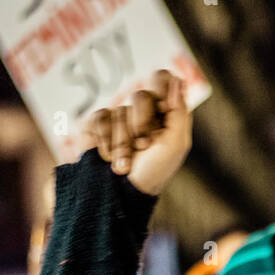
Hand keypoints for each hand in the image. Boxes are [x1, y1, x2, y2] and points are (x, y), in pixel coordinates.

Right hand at [86, 70, 192, 195]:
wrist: (120, 194)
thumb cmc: (153, 172)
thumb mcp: (175, 144)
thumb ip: (179, 112)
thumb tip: (179, 80)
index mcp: (163, 112)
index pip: (162, 79)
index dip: (161, 88)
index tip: (164, 107)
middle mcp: (139, 111)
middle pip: (140, 96)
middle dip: (142, 126)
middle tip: (143, 146)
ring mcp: (116, 116)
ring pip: (118, 111)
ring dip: (123, 144)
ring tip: (124, 164)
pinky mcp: (94, 125)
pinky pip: (99, 118)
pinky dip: (106, 143)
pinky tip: (108, 158)